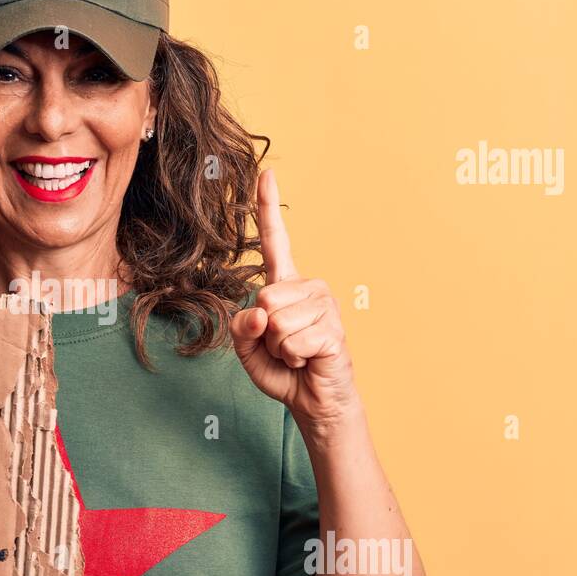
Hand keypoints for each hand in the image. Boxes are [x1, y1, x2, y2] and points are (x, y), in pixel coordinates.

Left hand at [230, 169, 359, 428]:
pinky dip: (292, 357)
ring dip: (278, 348)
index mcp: (285, 286)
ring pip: (276, 321)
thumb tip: (259, 311)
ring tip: (296, 353)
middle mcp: (308, 287)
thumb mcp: (248, 349)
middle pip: (264, 298)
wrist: (315, 402)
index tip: (267, 174)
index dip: (269, 208)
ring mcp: (325, 305)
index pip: (276, 241)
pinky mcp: (334, 328)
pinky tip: (307, 359)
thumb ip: (242, 328)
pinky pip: (293, 340)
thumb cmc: (283, 370)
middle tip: (282, 346)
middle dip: (264, 333)